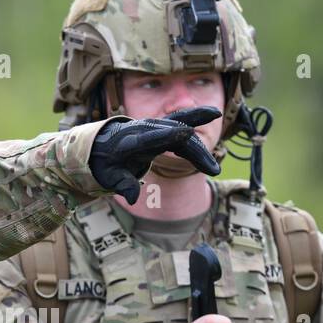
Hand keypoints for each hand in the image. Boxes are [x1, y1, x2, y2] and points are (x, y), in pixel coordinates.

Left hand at [89, 106, 222, 202]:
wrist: (107, 143)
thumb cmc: (109, 162)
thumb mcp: (110, 176)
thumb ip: (122, 184)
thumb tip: (132, 199)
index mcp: (129, 142)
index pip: (149, 138)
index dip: (166, 135)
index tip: (186, 132)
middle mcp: (145, 129)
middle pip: (173, 136)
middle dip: (194, 151)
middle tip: (212, 170)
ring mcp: (156, 126)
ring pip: (182, 131)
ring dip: (200, 149)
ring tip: (215, 170)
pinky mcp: (165, 127)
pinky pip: (184, 124)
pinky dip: (198, 126)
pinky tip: (215, 124)